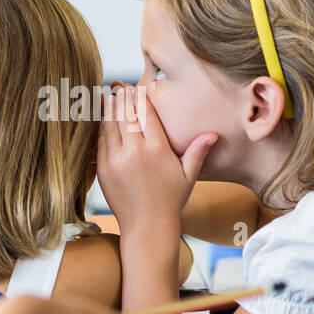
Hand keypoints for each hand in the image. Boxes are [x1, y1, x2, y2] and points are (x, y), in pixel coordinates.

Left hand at [96, 84, 216, 233]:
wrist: (147, 227)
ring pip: (109, 125)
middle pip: (126, 115)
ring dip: (108, 108)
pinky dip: (100, 127)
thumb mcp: (188, 176)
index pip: (146, 114)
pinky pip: (100, 141)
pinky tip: (101, 118)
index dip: (140, 98)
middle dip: (123, 98)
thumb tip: (213, 134)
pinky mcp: (104, 169)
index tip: (137, 87)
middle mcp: (135, 152)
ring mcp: (116, 160)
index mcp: (158, 150)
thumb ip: (198, 152)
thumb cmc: (171, 201)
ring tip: (108, 95)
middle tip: (120, 86)